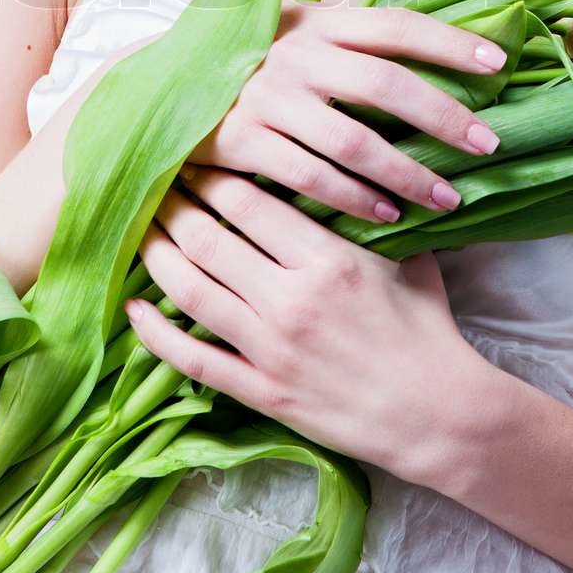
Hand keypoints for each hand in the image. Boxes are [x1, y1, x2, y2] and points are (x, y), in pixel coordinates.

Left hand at [125, 164, 487, 479]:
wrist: (440, 415)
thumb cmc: (428, 331)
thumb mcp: (409, 257)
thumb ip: (372, 216)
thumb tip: (352, 169)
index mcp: (328, 259)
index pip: (248, 202)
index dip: (213, 175)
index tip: (196, 157)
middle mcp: (291, 300)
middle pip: (208, 238)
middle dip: (174, 205)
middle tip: (156, 183)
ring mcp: (271, 350)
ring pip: (190, 291)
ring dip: (156, 255)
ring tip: (140, 229)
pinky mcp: (262, 393)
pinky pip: (193, 359)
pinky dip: (156, 334)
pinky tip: (132, 309)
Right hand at [186, 2, 506, 224]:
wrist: (157, 86)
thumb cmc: (244, 57)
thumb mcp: (284, 24)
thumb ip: (333, 12)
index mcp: (317, 22)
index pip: (395, 25)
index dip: (448, 42)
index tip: (496, 65)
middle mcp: (296, 55)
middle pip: (386, 85)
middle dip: (444, 117)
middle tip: (490, 145)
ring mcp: (267, 99)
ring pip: (354, 141)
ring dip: (407, 174)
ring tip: (447, 199)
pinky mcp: (242, 142)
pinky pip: (311, 177)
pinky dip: (354, 199)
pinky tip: (389, 216)